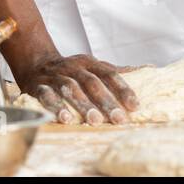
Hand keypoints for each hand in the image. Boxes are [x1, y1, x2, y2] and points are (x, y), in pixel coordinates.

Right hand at [15, 54, 137, 125]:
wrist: (35, 64)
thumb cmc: (71, 71)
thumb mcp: (93, 67)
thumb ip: (116, 72)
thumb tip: (148, 68)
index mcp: (89, 63)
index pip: (109, 74)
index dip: (123, 89)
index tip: (135, 106)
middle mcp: (73, 67)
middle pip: (92, 83)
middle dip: (106, 101)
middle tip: (118, 118)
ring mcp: (56, 76)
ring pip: (71, 88)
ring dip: (83, 105)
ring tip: (94, 120)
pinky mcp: (38, 86)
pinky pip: (46, 95)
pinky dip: (56, 106)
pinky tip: (64, 118)